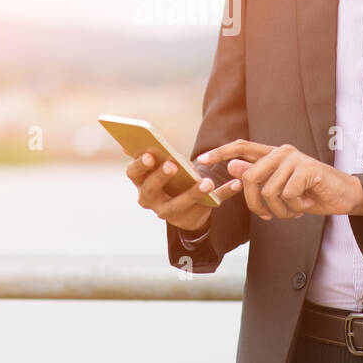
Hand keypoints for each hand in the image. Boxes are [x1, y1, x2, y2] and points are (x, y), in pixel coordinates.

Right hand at [125, 152, 243, 233]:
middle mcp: (151, 200)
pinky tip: (235, 184)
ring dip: (193, 193)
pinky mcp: (192, 218)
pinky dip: (223, 194)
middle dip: (161, 177)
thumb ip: (147, 155)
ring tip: (207, 182)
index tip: (150, 155)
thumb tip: (127, 145)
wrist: (183, 206)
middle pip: (152, 190)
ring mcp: (170, 213)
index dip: (140, 165)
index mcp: (141, 183)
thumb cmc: (168, 177)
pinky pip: (209, 206)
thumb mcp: (158, 166)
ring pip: (179, 205)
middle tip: (173, 166)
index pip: (134, 173)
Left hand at [197, 140, 362, 219]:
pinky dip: (293, 208)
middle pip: (249, 177)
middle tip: (269, 215)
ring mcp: (295, 158)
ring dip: (279, 210)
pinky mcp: (307, 168)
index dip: (220, 152)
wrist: (345, 196)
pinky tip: (305, 205)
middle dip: (255, 203)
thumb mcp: (281, 189)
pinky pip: (286, 195)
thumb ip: (258, 177)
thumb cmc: (311, 193)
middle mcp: (282, 151)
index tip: (200, 159)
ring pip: (268, 190)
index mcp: (273, 154)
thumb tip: (231, 166)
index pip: (241, 147)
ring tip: (294, 210)